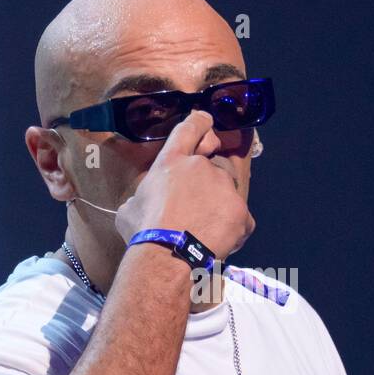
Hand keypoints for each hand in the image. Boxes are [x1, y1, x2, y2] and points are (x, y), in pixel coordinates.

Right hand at [114, 110, 254, 259]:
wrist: (167, 254)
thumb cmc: (143, 231)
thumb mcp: (130, 208)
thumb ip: (143, 197)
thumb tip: (141, 205)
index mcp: (171, 161)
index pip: (189, 129)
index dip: (200, 122)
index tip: (206, 120)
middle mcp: (201, 166)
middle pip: (214, 166)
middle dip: (209, 183)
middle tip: (196, 208)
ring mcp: (224, 186)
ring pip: (228, 193)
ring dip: (220, 207)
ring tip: (205, 230)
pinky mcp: (241, 209)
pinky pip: (242, 219)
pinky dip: (234, 229)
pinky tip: (219, 242)